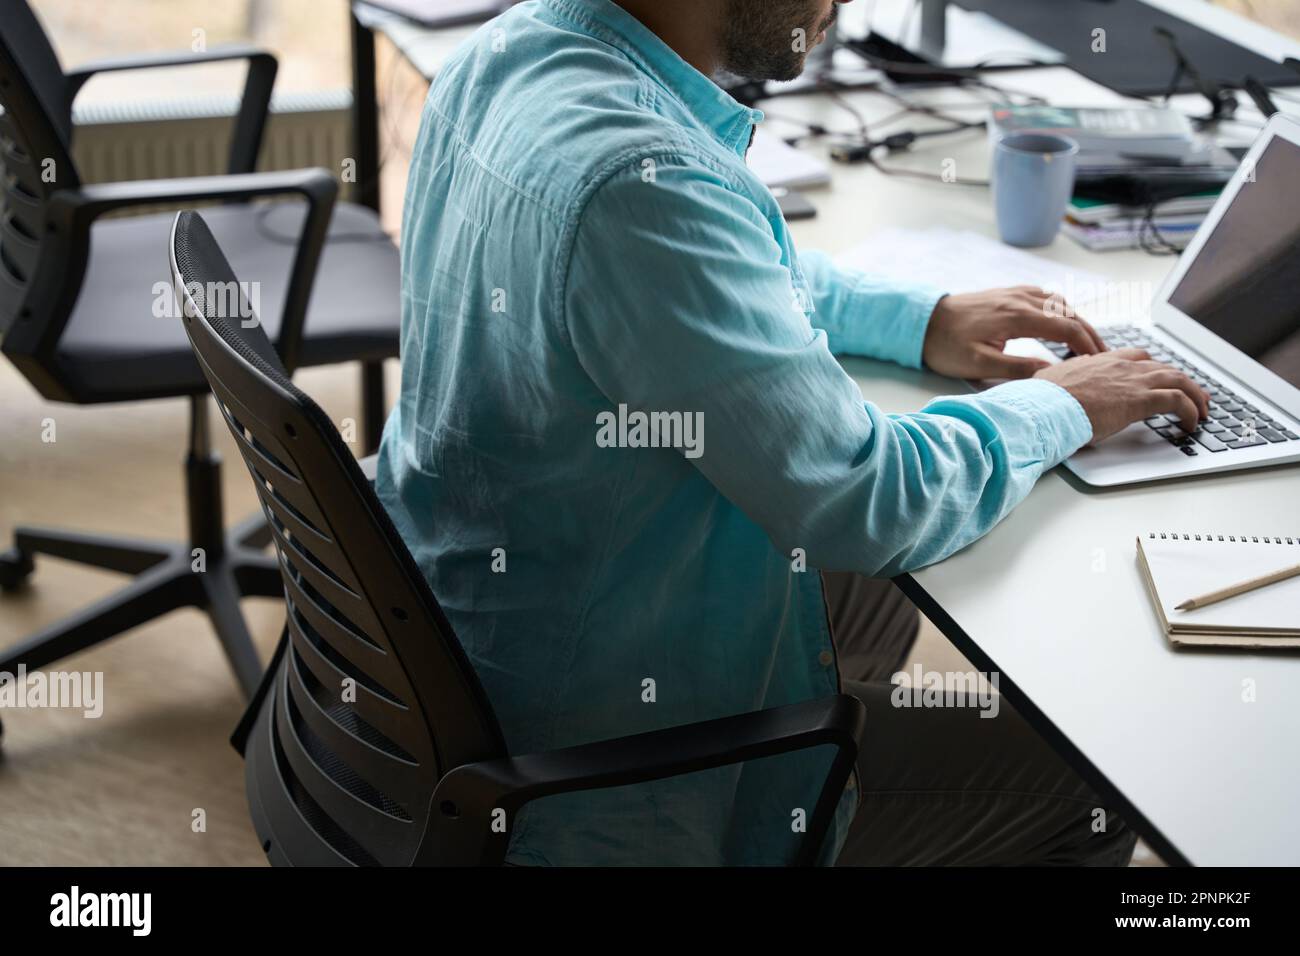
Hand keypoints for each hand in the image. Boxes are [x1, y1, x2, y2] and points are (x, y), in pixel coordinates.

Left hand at [921, 287, 1105, 379]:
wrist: (922, 322)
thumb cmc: (945, 345)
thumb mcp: (979, 364)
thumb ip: (1018, 368)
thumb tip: (1053, 373)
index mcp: (1017, 316)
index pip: (1066, 327)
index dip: (1088, 345)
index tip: (1101, 361)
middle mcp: (1020, 298)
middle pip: (1069, 312)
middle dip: (1091, 333)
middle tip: (1105, 355)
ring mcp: (1015, 293)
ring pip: (1060, 302)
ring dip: (1078, 320)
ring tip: (1088, 343)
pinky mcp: (1008, 293)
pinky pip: (1045, 297)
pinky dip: (1062, 310)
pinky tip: (1063, 323)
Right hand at [1034, 348, 1210, 442]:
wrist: (1044, 407)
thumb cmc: (1042, 400)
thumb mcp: (1051, 381)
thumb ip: (1063, 377)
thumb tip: (1062, 377)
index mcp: (1100, 361)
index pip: (1136, 357)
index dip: (1152, 368)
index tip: (1158, 379)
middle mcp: (1121, 366)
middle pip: (1162, 366)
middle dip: (1181, 380)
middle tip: (1191, 394)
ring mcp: (1133, 380)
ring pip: (1178, 379)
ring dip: (1195, 395)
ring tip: (1201, 410)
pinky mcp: (1141, 399)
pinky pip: (1178, 401)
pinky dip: (1190, 411)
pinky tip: (1191, 423)